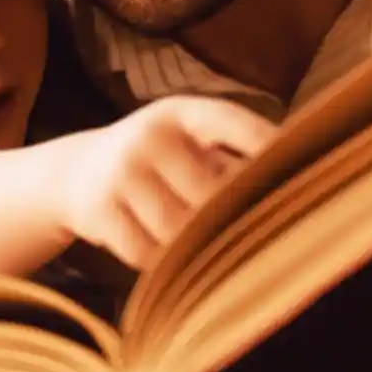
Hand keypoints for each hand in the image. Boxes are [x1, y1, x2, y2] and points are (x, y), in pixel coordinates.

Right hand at [55, 96, 276, 270]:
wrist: (75, 171)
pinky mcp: (98, 211)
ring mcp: (120, 173)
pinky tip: (154, 244)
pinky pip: (146, 253)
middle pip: (208, 193)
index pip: (231, 123)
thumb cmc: (155, 158)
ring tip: (189, 234)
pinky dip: (157, 258)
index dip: (265, 146)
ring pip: (177, 230)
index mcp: (179, 112)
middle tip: (230, 225)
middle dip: (220, 214)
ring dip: (187, 242)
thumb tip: (294, 180)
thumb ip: (232, 154)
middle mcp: (149, 136)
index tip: (296, 167)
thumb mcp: (186, 139)